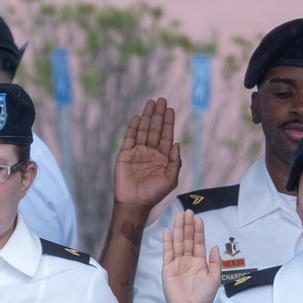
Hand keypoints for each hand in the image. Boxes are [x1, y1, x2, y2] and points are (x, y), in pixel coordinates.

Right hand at [115, 99, 182, 214]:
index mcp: (162, 158)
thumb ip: (175, 161)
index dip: (168, 123)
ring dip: (147, 117)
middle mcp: (150, 153)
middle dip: (158, 115)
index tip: (170, 110)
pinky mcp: (126, 154)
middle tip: (161, 100)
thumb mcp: (171, 179)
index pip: (166, 136)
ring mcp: (138, 152)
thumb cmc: (154, 193)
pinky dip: (134, 127)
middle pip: (155, 130)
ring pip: (143, 130)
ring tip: (151, 103)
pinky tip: (138, 117)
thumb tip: (177, 143)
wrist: (134, 202)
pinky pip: (130, 137)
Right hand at [160, 209, 222, 302]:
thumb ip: (215, 262)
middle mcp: (188, 260)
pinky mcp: (167, 267)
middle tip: (189, 211)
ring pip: (178, 242)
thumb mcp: (215, 279)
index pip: (198, 243)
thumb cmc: (203, 297)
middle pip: (187, 239)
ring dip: (179, 229)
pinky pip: (167, 252)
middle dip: (188, 226)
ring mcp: (177, 263)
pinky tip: (168, 231)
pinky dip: (168, 241)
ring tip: (179, 216)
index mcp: (199, 262)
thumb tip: (215, 246)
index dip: (198, 231)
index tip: (199, 219)